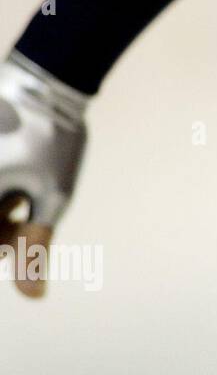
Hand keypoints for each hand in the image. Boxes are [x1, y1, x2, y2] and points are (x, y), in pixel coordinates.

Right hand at [0, 51, 90, 297]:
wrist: (44, 78)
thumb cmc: (52, 139)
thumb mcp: (52, 196)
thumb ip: (36, 246)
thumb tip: (33, 296)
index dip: (12, 248)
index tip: (30, 230)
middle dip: (4, 231)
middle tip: (28, 213)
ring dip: (1, 211)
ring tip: (25, 191)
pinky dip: (2, 187)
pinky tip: (16, 176)